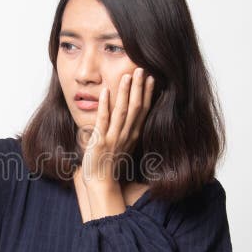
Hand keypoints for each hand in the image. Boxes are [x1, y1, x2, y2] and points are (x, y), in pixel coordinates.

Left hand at [80, 67, 154, 186]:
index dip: (147, 93)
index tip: (151, 77)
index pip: (143, 110)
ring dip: (124, 93)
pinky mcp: (100, 142)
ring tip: (127, 76)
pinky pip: (103, 121)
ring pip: (122, 112)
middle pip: (136, 107)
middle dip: (139, 88)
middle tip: (141, 69)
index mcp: (133, 134)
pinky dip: (104, 106)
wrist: (101, 182)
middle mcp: (126, 135)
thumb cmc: (110, 163)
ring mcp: (114, 138)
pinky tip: (105, 92)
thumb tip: (129, 116)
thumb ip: (126, 129)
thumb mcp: (123, 144)